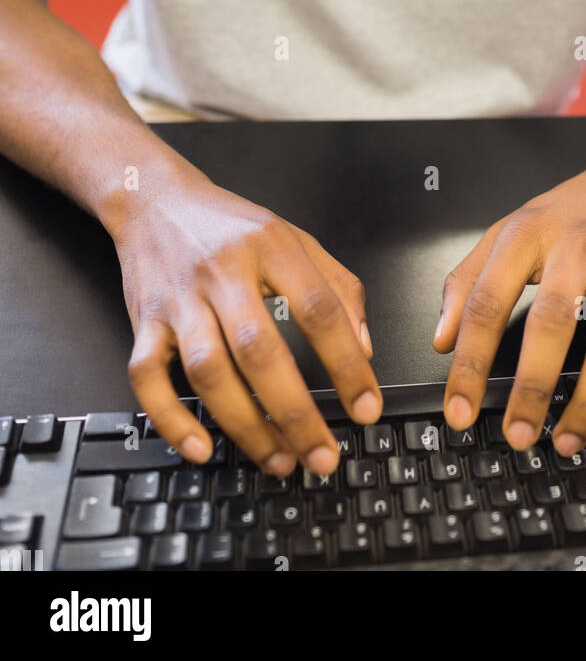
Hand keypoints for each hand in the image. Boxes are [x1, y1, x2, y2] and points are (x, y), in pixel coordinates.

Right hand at [112, 176, 380, 475]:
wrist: (155, 202)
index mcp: (271, 247)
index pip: (318, 309)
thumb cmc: (231, 228)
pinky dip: (172, 419)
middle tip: (321, 455)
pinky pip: (147, 378)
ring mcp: (179, 299)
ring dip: (244, 425)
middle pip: (259, 349)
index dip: (347, 364)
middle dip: (295, 412)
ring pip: (208, 371)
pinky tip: (201, 448)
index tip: (366, 408)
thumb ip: (339, 288)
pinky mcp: (143, 322)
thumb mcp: (296, 240)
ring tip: (278, 460)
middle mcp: (223, 272)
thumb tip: (363, 350)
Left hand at [433, 161, 585, 455]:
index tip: (459, 409)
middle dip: (533, 388)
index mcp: (526, 236)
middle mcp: (575, 251)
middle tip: (518, 435)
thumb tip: (442, 341)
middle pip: (553, 323)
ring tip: (567, 438)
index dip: (470, 362)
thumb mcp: (504, 231)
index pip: (487, 302)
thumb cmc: (566, 213)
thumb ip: (465, 283)